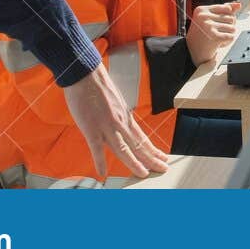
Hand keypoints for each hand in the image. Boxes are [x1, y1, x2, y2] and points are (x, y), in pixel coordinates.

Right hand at [61, 64, 169, 178]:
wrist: (86, 75)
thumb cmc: (98, 86)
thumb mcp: (115, 102)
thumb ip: (118, 117)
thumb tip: (120, 126)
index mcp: (125, 117)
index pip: (143, 138)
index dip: (153, 150)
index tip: (162, 157)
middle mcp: (120, 123)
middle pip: (138, 145)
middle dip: (152, 159)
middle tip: (163, 168)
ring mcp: (106, 127)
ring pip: (123, 150)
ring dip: (134, 163)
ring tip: (144, 174)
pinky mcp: (91, 128)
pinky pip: (96, 149)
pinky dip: (100, 162)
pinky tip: (103, 173)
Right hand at [188, 1, 242, 65]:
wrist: (193, 53)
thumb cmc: (202, 35)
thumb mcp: (210, 19)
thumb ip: (224, 10)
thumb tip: (238, 5)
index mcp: (201, 10)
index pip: (227, 8)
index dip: (226, 18)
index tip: (216, 24)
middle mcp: (203, 17)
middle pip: (231, 18)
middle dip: (227, 27)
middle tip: (215, 33)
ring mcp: (208, 27)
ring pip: (233, 28)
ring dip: (227, 35)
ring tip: (216, 38)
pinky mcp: (214, 37)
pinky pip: (231, 37)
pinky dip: (228, 42)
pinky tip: (218, 44)